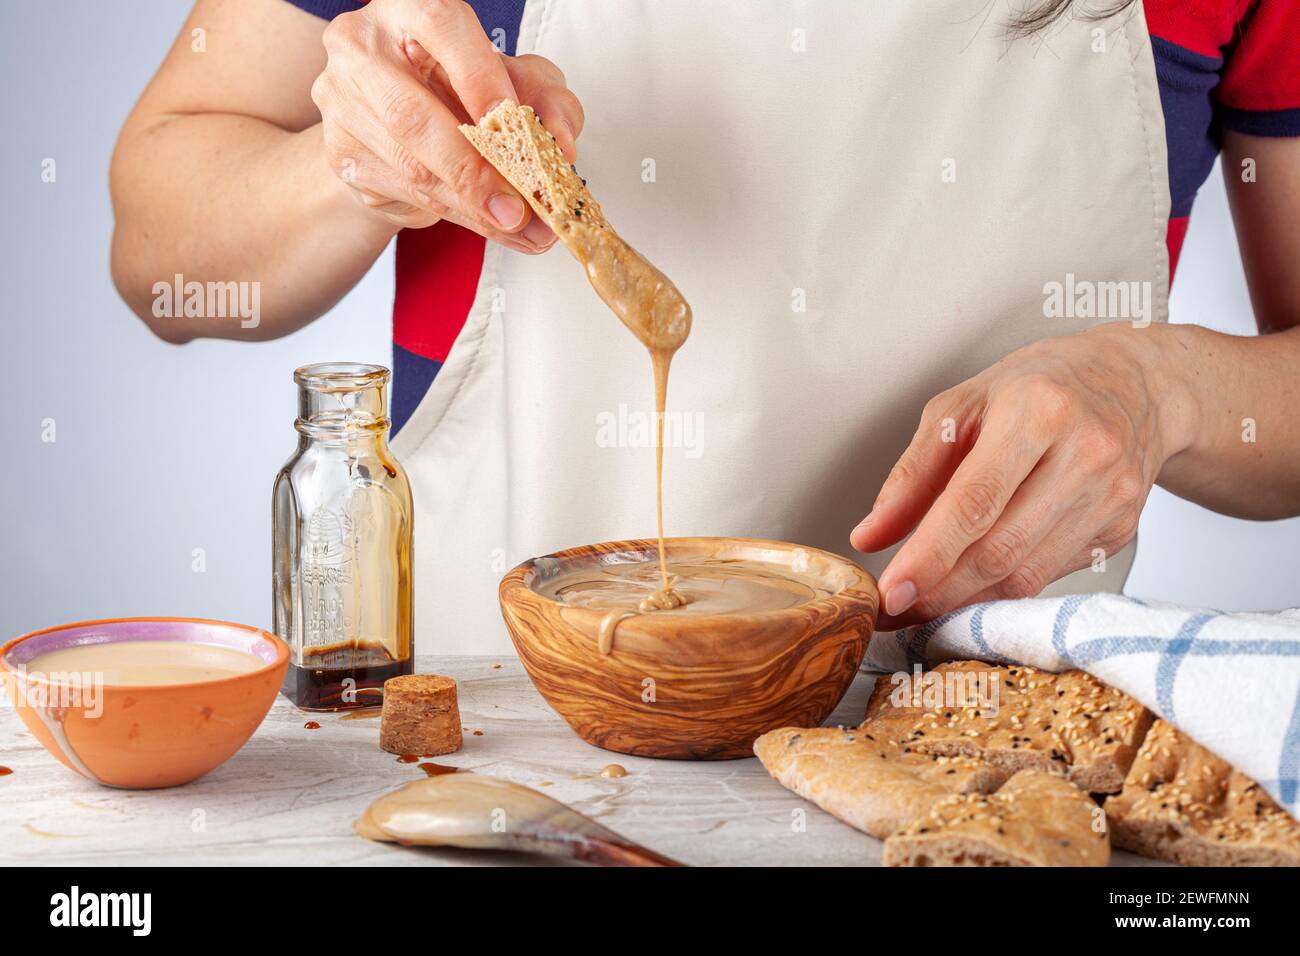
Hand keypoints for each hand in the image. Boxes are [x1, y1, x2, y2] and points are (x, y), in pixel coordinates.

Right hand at [312, 0, 583, 248]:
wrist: (403, 122)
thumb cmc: (464, 87)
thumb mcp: (518, 82)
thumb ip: (547, 102)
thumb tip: (560, 146)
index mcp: (409, 8)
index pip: (440, 26)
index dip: (478, 77)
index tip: (511, 125)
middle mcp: (363, 47)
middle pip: (412, 114)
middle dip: (473, 171)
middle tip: (519, 210)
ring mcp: (343, 103)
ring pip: (411, 167)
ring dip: (473, 208)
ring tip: (524, 229)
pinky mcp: (342, 154)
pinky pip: (405, 195)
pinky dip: (458, 218)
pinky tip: (494, 227)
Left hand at [851, 322, 1193, 629]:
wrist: (1133, 383)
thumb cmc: (1038, 387)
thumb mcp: (962, 406)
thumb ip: (912, 473)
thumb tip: (870, 536)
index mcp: (1038, 411)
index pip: (974, 502)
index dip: (929, 555)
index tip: (892, 590)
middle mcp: (1085, 454)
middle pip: (1000, 549)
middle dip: (939, 590)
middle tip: (896, 608)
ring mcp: (1111, 497)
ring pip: (1025, 575)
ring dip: (967, 599)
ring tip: (925, 602)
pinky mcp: (1121, 529)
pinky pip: (1049, 576)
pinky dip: (1003, 587)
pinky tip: (975, 582)